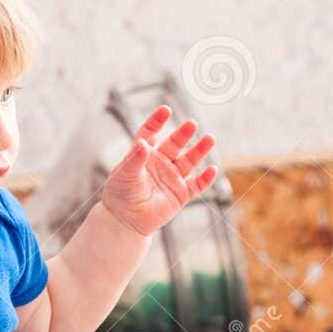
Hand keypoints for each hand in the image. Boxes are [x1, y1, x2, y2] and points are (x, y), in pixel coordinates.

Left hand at [99, 105, 218, 236]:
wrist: (125, 221)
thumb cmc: (120, 195)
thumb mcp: (124, 174)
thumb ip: (134, 159)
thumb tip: (143, 143)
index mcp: (144, 154)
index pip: (151, 133)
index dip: (157, 122)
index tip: (165, 110)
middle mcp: (160, 163)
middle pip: (175, 144)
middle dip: (183, 134)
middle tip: (191, 124)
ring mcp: (172, 178)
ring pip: (189, 161)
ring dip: (199, 150)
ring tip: (210, 138)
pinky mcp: (181, 194)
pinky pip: (197, 185)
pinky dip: (206, 179)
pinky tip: (212, 170)